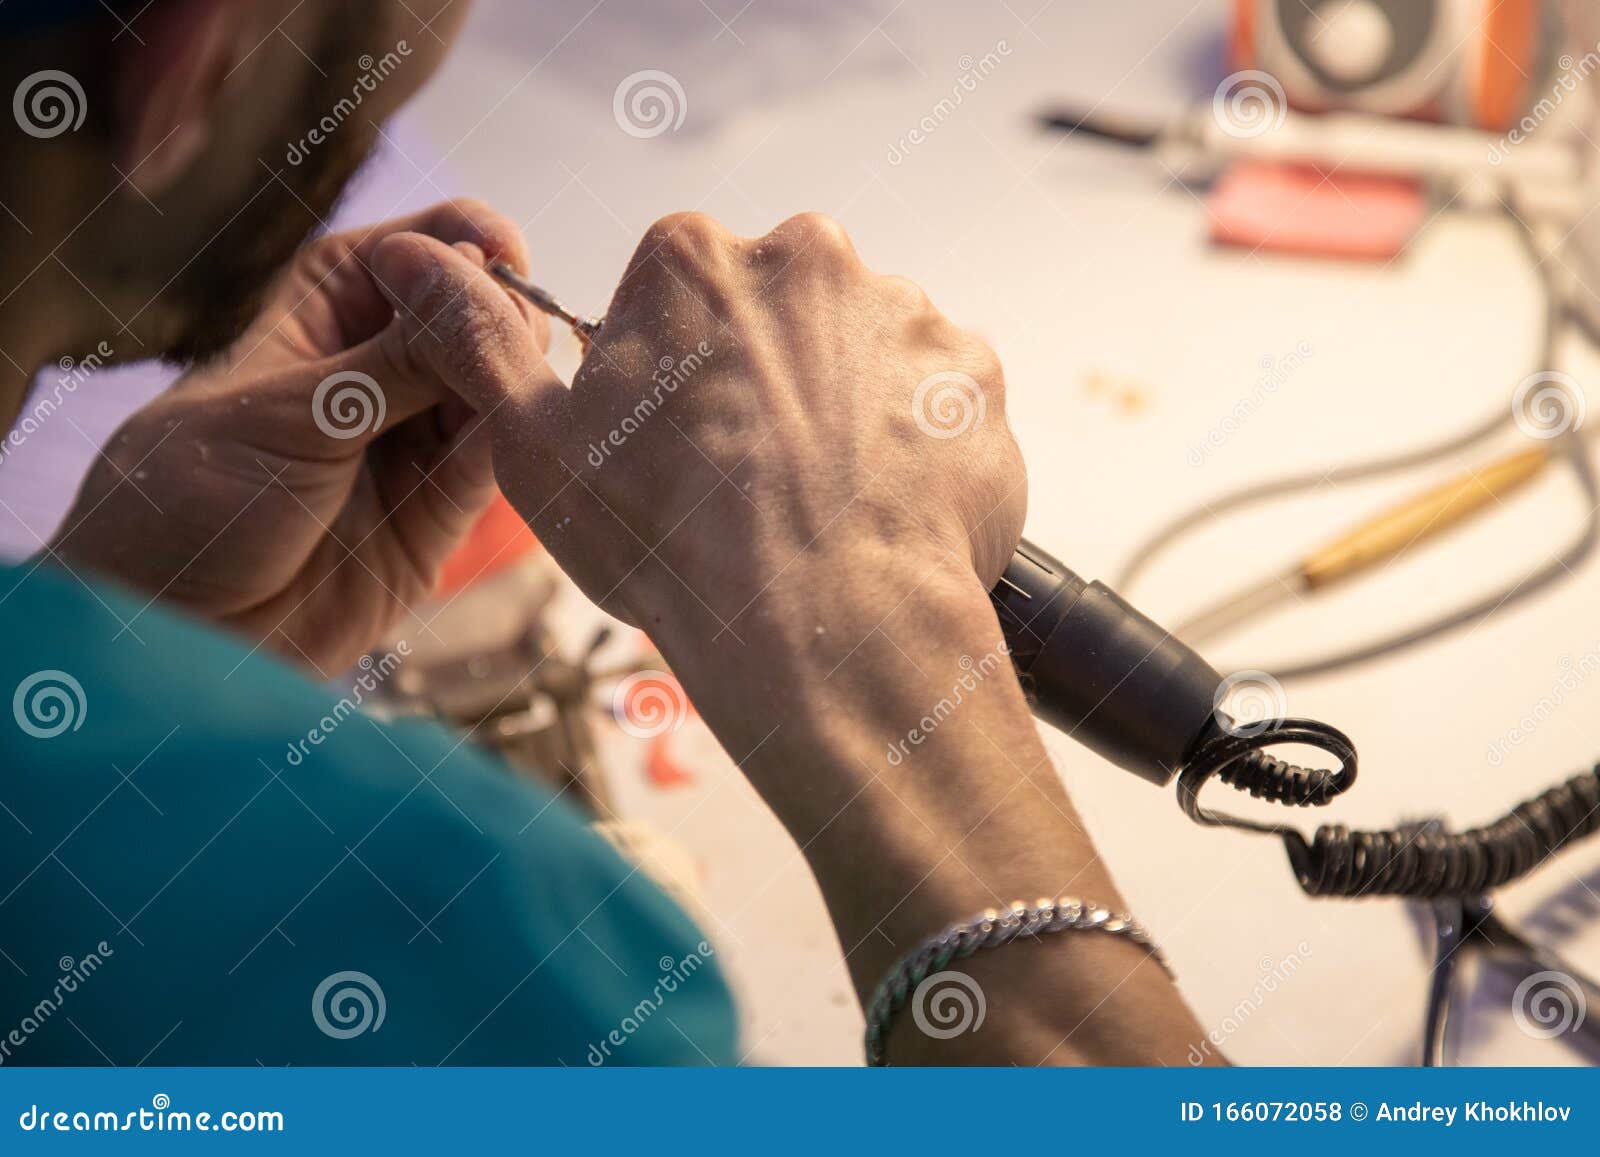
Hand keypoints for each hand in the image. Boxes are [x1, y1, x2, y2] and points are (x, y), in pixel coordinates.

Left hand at [53, 199, 544, 673]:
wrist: (172, 633)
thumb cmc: (188, 503)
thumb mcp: (290, 415)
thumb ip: (394, 360)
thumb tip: (478, 275)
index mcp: (322, 314)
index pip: (415, 250)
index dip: (465, 241)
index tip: (502, 251)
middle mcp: (379, 372)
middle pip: (471, 317)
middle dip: (500, 315)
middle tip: (507, 333)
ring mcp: (413, 443)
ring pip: (493, 389)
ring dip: (514, 380)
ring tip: (518, 382)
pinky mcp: (438, 516)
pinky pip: (493, 467)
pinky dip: (518, 446)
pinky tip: (525, 431)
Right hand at [370, 210, 1024, 664]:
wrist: (823, 632)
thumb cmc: (673, 550)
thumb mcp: (537, 450)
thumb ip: (481, 343)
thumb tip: (423, 264)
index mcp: (694, 260)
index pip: (681, 291)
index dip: (675, 372)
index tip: (681, 441)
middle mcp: (808, 259)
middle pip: (778, 313)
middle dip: (765, 380)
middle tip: (750, 481)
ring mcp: (904, 313)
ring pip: (860, 354)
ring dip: (843, 410)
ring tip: (819, 505)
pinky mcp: (975, 376)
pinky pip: (936, 399)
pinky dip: (914, 445)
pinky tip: (879, 509)